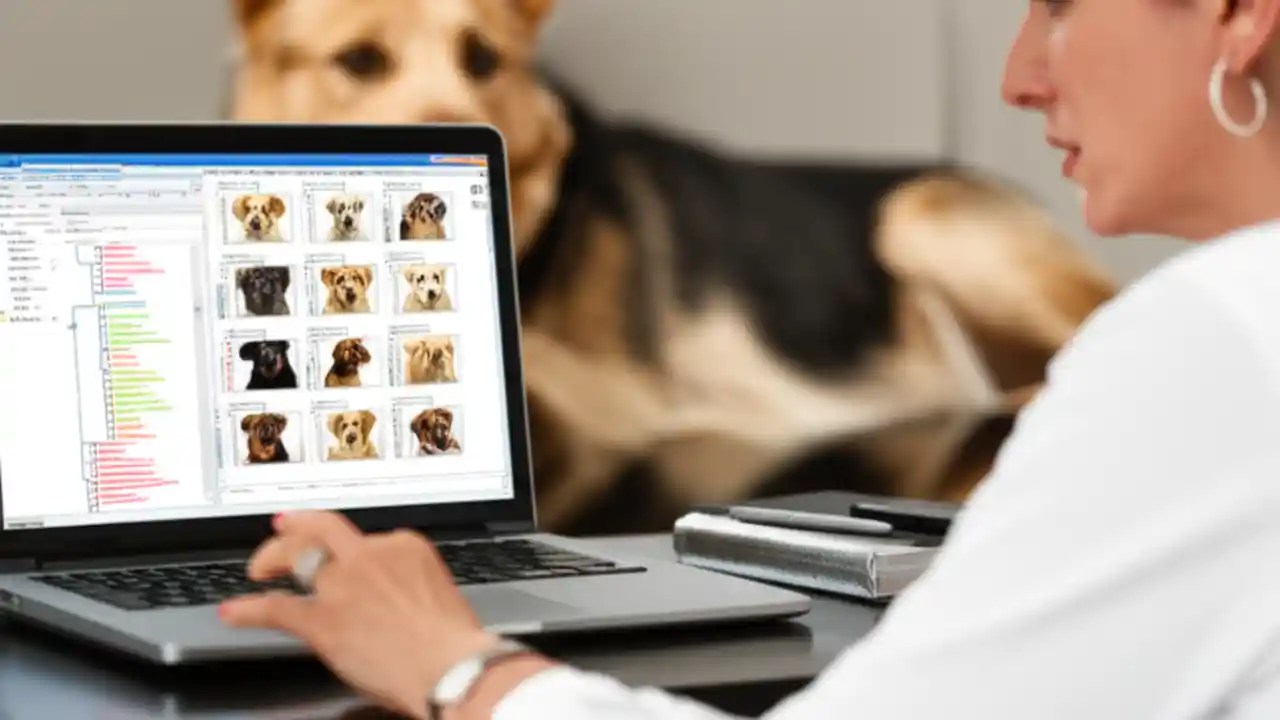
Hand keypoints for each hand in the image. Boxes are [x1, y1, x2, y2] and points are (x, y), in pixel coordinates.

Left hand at [218, 511, 507, 718]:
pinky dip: (249, 609)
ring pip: (297, 559)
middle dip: (298, 526)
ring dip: (271, 559)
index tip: (347, 558)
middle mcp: (369, 556)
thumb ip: (408, 583)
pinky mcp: (322, 620)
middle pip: (323, 529)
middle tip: (282, 526)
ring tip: (258, 567)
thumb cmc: (453, 643)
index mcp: (406, 546)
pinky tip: (234, 611)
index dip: (353, 551)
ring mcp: (342, 585)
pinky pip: (276, 608)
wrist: (449, 670)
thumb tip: (393, 596)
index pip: (369, 538)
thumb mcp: (439, 592)